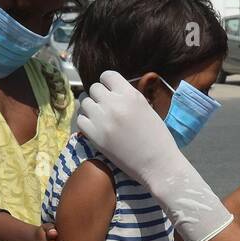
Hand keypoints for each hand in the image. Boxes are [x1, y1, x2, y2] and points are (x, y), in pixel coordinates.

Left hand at [77, 71, 232, 240]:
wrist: (158, 164)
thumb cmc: (158, 139)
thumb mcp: (146, 109)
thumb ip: (129, 98)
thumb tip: (113, 93)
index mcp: (130, 95)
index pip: (108, 75)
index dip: (107, 83)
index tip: (110, 92)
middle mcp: (114, 103)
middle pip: (94, 88)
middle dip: (99, 96)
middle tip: (105, 108)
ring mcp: (102, 119)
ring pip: (84, 102)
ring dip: (90, 108)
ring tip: (99, 118)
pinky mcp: (95, 135)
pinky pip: (80, 120)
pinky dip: (86, 122)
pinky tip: (95, 128)